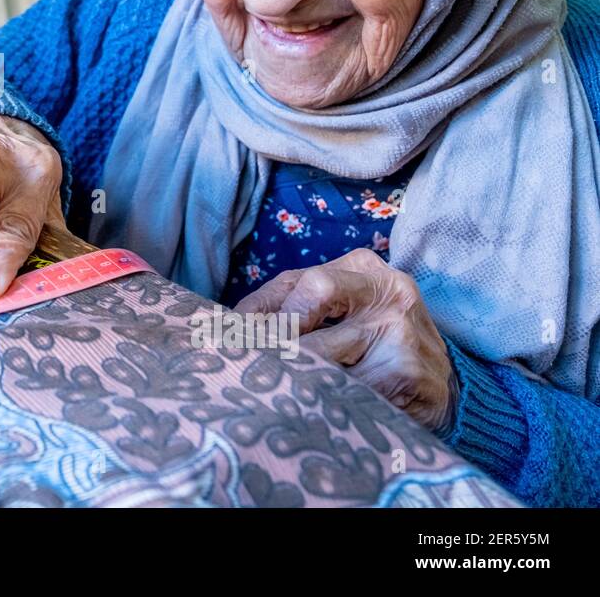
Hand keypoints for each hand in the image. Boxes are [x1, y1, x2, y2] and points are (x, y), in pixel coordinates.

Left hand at [234, 247, 456, 431]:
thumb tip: (230, 324)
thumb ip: (296, 308)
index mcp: (362, 268)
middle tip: (251, 357)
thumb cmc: (377, 344)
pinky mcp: (404, 371)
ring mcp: (399, 329)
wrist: (445, 390)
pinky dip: (322, 398)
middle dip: (276, 328)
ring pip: (325, 347)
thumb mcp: (344, 310)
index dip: (256, 309)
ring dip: (293, 371)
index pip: (294, 280)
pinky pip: (345, 386)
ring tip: (272, 386)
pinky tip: (310, 407)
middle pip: (313, 293)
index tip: (229, 334)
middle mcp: (386, 289)